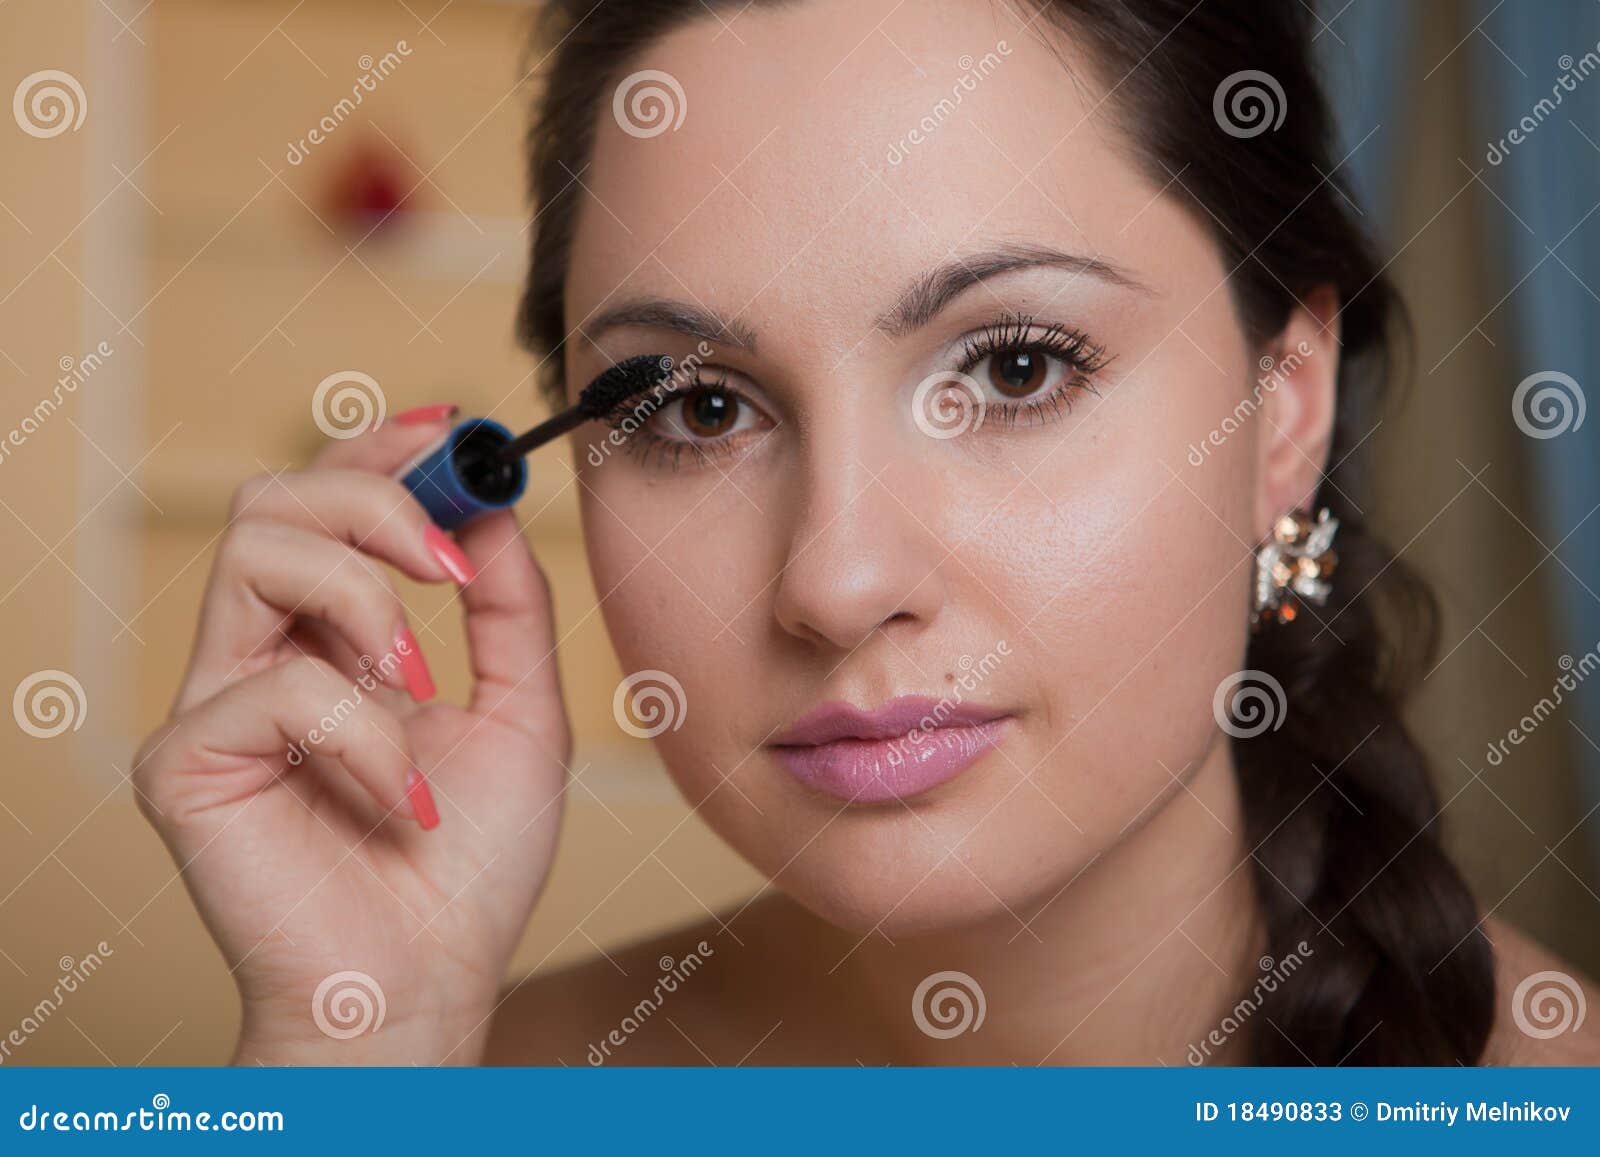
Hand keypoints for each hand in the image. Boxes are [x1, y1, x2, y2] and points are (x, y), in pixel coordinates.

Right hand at [133, 410, 569, 1064]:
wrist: (430, 983)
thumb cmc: (469, 867)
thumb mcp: (521, 715)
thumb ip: (507, 611)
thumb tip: (491, 510)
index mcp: (334, 645)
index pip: (326, 510)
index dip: (380, 454)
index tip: (453, 431)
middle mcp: (264, 659)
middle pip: (272, 502)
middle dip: (371, 499)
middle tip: (447, 557)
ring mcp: (218, 706)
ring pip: (254, 555)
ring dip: (365, 599)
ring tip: (423, 682)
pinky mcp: (186, 763)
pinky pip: (278, 687)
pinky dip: (366, 735)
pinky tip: (403, 799)